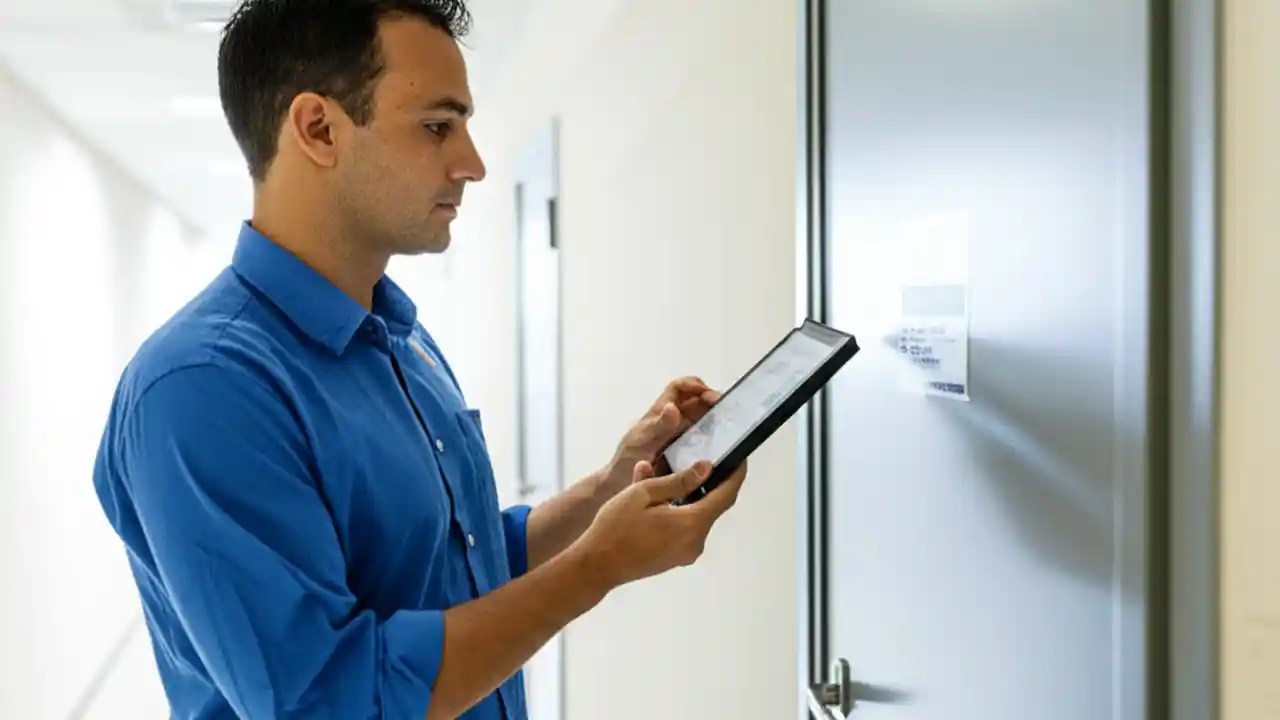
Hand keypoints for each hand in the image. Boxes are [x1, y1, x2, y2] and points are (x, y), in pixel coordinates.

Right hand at [573, 457, 748, 591]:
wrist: (597, 565)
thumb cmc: (616, 527)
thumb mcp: (645, 494)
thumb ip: (679, 480)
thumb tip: (706, 467)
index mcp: (692, 524)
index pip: (727, 494)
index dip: (736, 473)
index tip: (739, 456)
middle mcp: (696, 542)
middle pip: (714, 506)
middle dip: (714, 482)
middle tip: (709, 458)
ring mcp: (687, 553)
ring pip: (698, 516)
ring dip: (693, 496)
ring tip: (680, 473)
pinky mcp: (675, 558)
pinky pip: (687, 529)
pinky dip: (682, 510)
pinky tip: (665, 497)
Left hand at [600, 376, 719, 494]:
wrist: (618, 490)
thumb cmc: (626, 463)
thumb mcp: (640, 443)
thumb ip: (657, 427)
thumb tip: (672, 408)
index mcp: (660, 413)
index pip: (680, 388)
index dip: (695, 386)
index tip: (711, 397)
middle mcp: (673, 422)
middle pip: (697, 402)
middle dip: (713, 402)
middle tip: (728, 414)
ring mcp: (681, 438)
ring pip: (704, 422)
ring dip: (717, 421)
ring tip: (731, 429)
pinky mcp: (687, 456)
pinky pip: (704, 443)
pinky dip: (715, 442)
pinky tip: (724, 450)